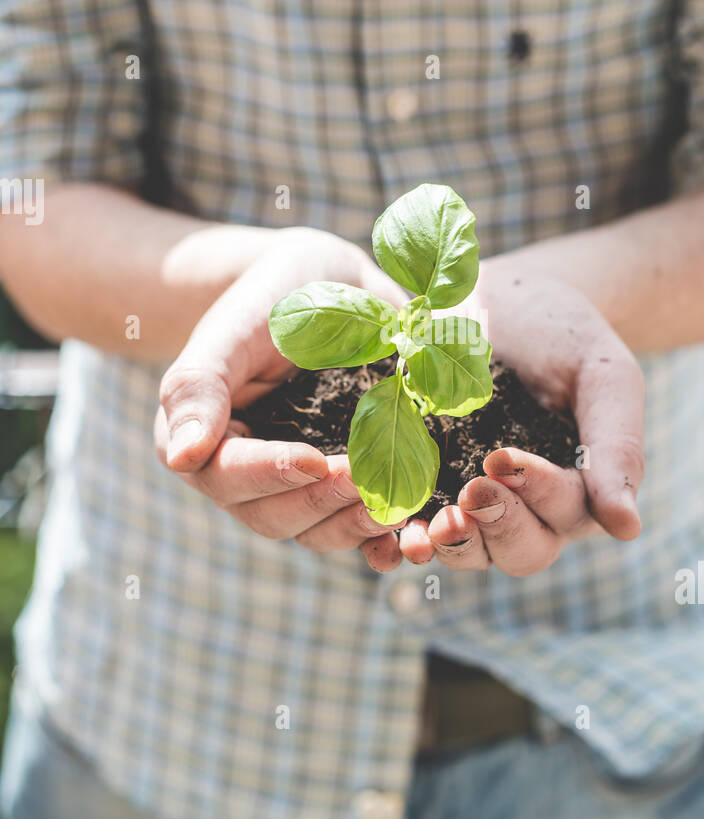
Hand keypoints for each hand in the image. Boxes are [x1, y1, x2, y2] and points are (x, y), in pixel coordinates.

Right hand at [155, 227, 408, 552]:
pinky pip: (350, 526)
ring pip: (313, 530)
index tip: (316, 460)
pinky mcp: (335, 487)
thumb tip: (180, 457)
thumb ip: (200, 383)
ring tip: (398, 508)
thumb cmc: (273, 292)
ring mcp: (291, 487)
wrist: (325, 281)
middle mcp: (241, 475)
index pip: (226, 473)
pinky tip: (409, 533)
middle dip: (322, 501)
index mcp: (201, 437)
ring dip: (354, 526)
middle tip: (368, 480)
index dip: (271, 473)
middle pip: (272, 514)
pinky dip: (378, 536)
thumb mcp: (235, 322)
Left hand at [387, 258, 644, 576]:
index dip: (538, 494)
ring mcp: (471, 502)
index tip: (504, 456)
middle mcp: (527, 508)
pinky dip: (399, 543)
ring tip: (425, 530)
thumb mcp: (601, 373)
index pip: (567, 513)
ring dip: (449, 547)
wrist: (496, 295)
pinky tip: (387, 534)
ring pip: (469, 552)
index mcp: (580, 488)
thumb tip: (627, 527)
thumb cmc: (561, 331)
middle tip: (471, 492)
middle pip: (520, 551)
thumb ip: (617, 443)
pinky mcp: (421, 488)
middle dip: (496, 528)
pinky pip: (414, 532)